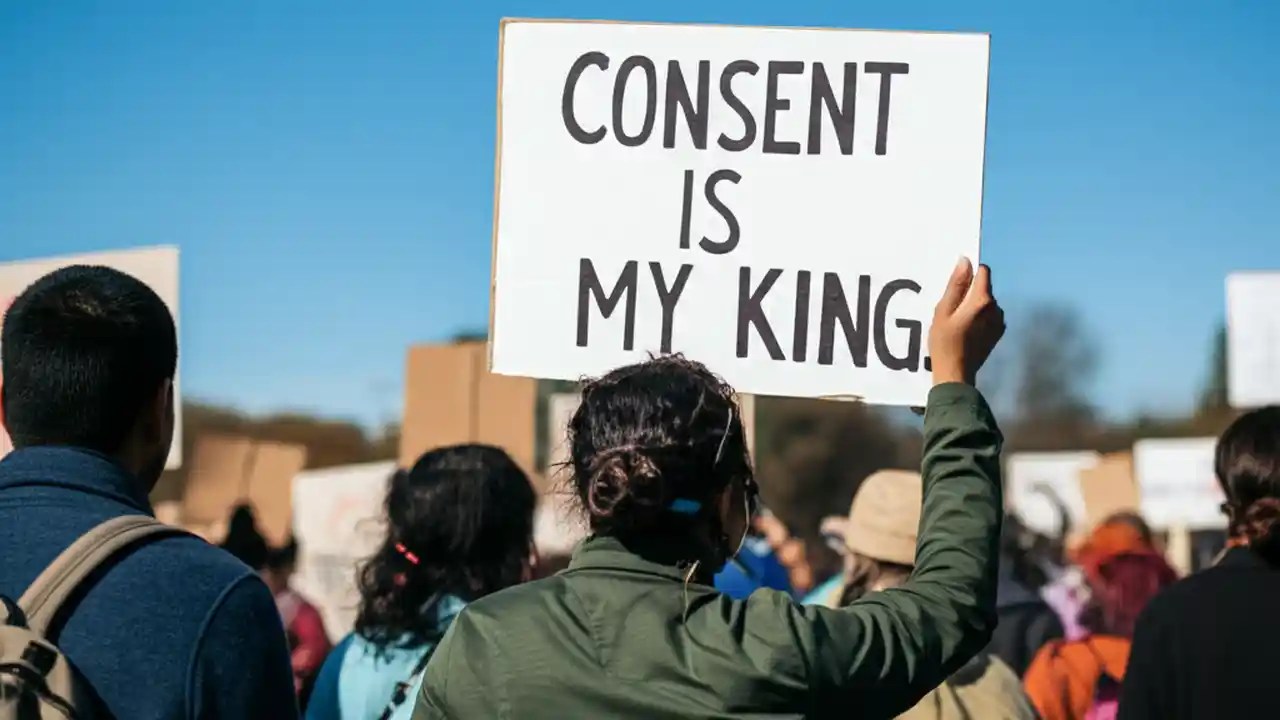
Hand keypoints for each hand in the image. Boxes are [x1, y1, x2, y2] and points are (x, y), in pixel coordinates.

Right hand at [929, 258, 1004, 385]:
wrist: (956, 373)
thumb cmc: (944, 342)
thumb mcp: (943, 311)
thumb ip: (956, 285)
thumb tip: (965, 261)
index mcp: (982, 300)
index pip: (983, 272)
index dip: (969, 274)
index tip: (956, 287)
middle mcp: (996, 308)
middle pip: (984, 288)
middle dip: (969, 293)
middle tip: (952, 311)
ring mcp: (999, 321)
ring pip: (987, 303)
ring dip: (975, 306)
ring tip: (958, 323)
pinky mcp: (998, 333)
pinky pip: (989, 316)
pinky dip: (980, 318)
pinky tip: (967, 331)